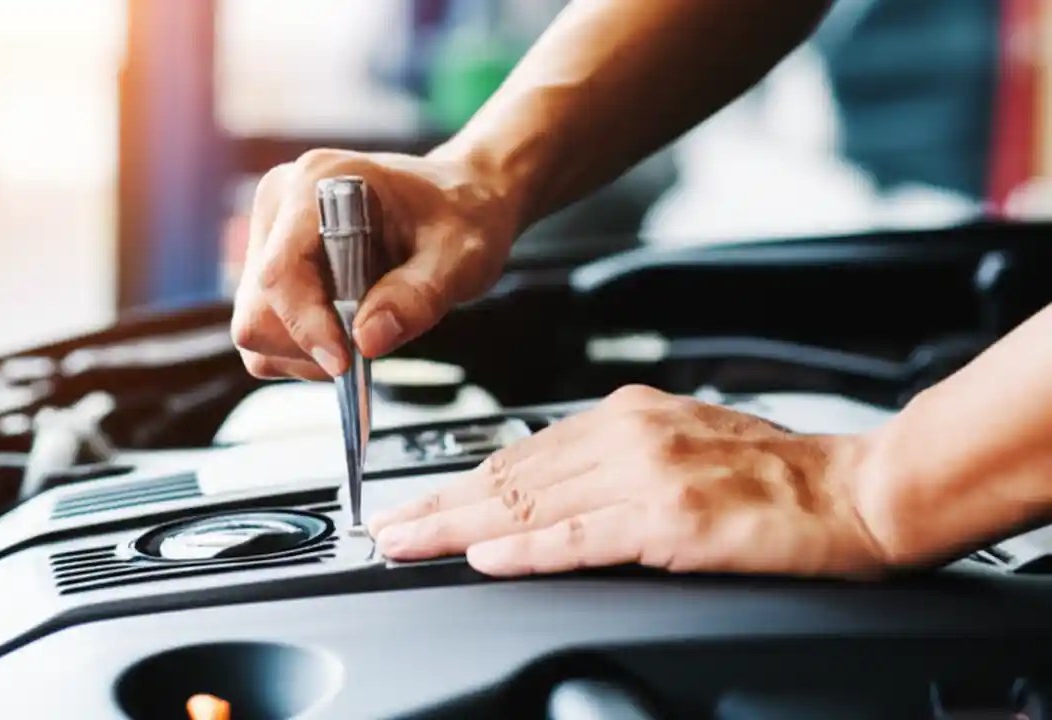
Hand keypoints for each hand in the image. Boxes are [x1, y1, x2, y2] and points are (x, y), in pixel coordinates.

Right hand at [230, 148, 517, 380]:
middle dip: (308, 345)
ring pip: (255, 325)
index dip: (307, 327)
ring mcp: (270, 234)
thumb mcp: (460, 257)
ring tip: (361, 333)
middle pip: (258, 308)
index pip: (281, 272)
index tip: (346, 363)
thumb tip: (367, 341)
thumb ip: (416, 297)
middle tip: (364, 348)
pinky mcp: (270, 264)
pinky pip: (264, 328)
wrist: (457, 201)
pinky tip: (343, 330)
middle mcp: (281, 203)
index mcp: (320, 182)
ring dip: (304, 351)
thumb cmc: (461, 217)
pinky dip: (300, 348)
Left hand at [369, 385, 893, 578]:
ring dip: (457, 527)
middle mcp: (628, 434)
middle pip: (510, 478)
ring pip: (529, 505)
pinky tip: (484, 558)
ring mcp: (648, 475)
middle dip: (437, 505)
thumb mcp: (684, 444)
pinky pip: (582, 537)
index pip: (522, 455)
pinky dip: (526, 550)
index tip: (416, 503)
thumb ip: (617, 461)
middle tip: (384, 527)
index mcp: (627, 414)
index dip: (460, 484)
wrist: (859, 488)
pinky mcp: (672, 519)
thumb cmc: (779, 474)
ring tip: (407, 543)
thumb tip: (554, 491)